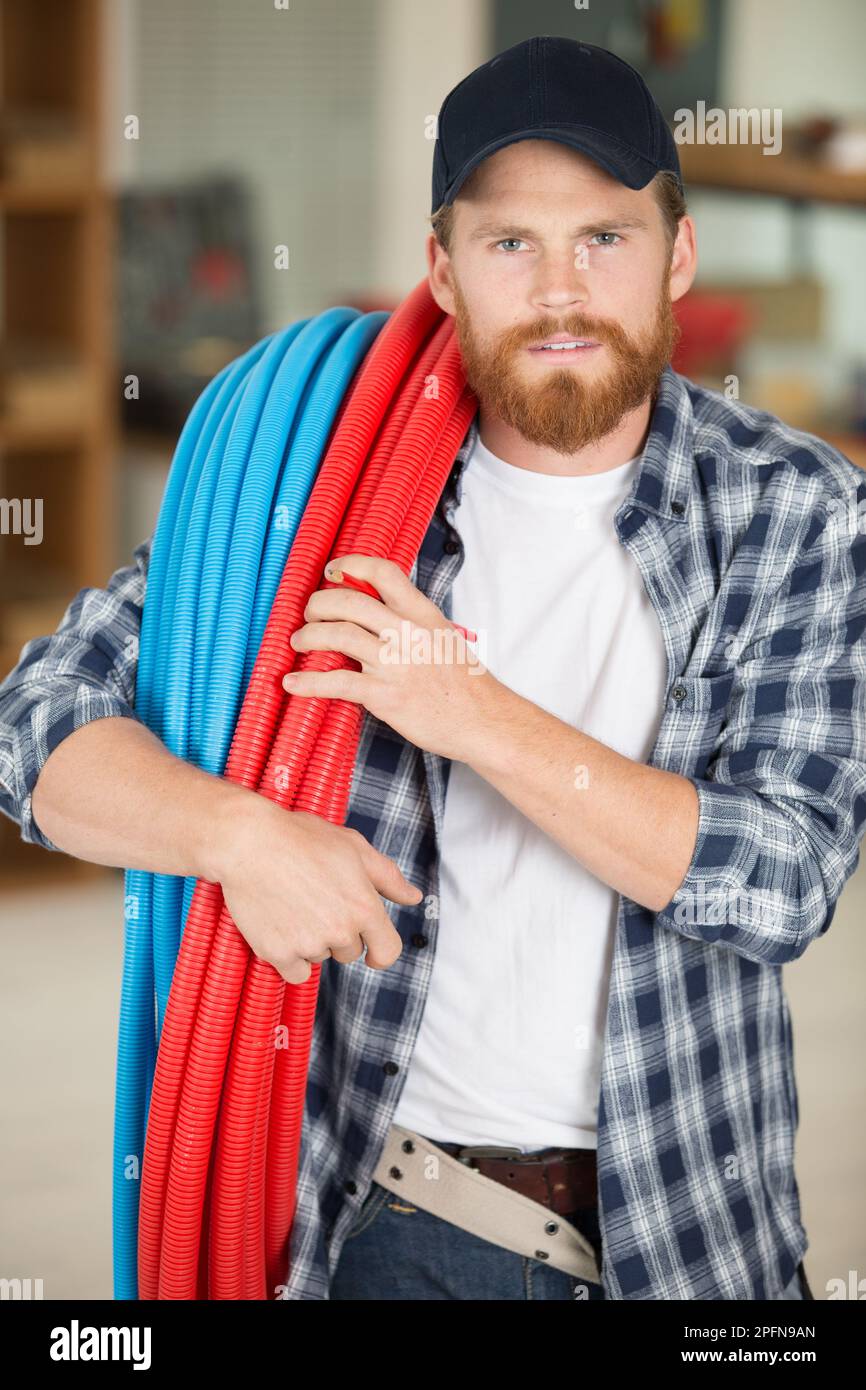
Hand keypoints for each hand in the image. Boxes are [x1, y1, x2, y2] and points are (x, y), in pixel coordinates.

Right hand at [212, 789, 422, 984]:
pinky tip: (280, 927)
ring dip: (311, 941)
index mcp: (364, 907)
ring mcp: (308, 944)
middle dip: (338, 934)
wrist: (248, 843)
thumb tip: (413, 897)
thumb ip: (388, 877)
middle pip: (350, 952)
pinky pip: (295, 972)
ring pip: (320, 958)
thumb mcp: (354, 847)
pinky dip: (289, 957)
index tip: (372, 951)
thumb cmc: (302, 839)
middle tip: (316, 901)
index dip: (381, 952)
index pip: (388, 951)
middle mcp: (340, 931)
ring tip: (293, 904)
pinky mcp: (278, 954)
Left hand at [282, 553, 499, 761]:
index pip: (383, 572)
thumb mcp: (444, 637)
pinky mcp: (385, 695)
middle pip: (349, 601)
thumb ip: (412, 622)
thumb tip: (377, 611)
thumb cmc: (464, 683)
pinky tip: (292, 684)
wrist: (482, 720)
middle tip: (308, 614)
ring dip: (308, 636)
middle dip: (318, 604)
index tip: (332, 569)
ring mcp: (395, 663)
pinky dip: (308, 682)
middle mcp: (407, 632)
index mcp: (422, 613)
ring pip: (338, 635)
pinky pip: (336, 682)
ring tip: (298, 642)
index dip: (351, 564)